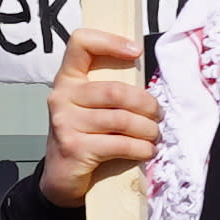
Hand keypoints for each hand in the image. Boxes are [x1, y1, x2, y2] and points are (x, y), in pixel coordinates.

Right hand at [33, 33, 156, 210]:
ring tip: (155, 135)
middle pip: (115, 90)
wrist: (61, 177)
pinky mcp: (74, 147)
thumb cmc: (84, 137)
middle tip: (158, 115)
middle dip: (146, 104)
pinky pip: (120, 144)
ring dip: (148, 130)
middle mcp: (61, 96)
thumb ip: (108, 92)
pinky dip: (141, 148)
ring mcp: (65, 122)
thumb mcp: (89, 107)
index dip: (110, 41)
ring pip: (121, 120)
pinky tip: (147, 150)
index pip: (81, 43)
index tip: (135, 52)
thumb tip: (149, 85)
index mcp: (67, 79)